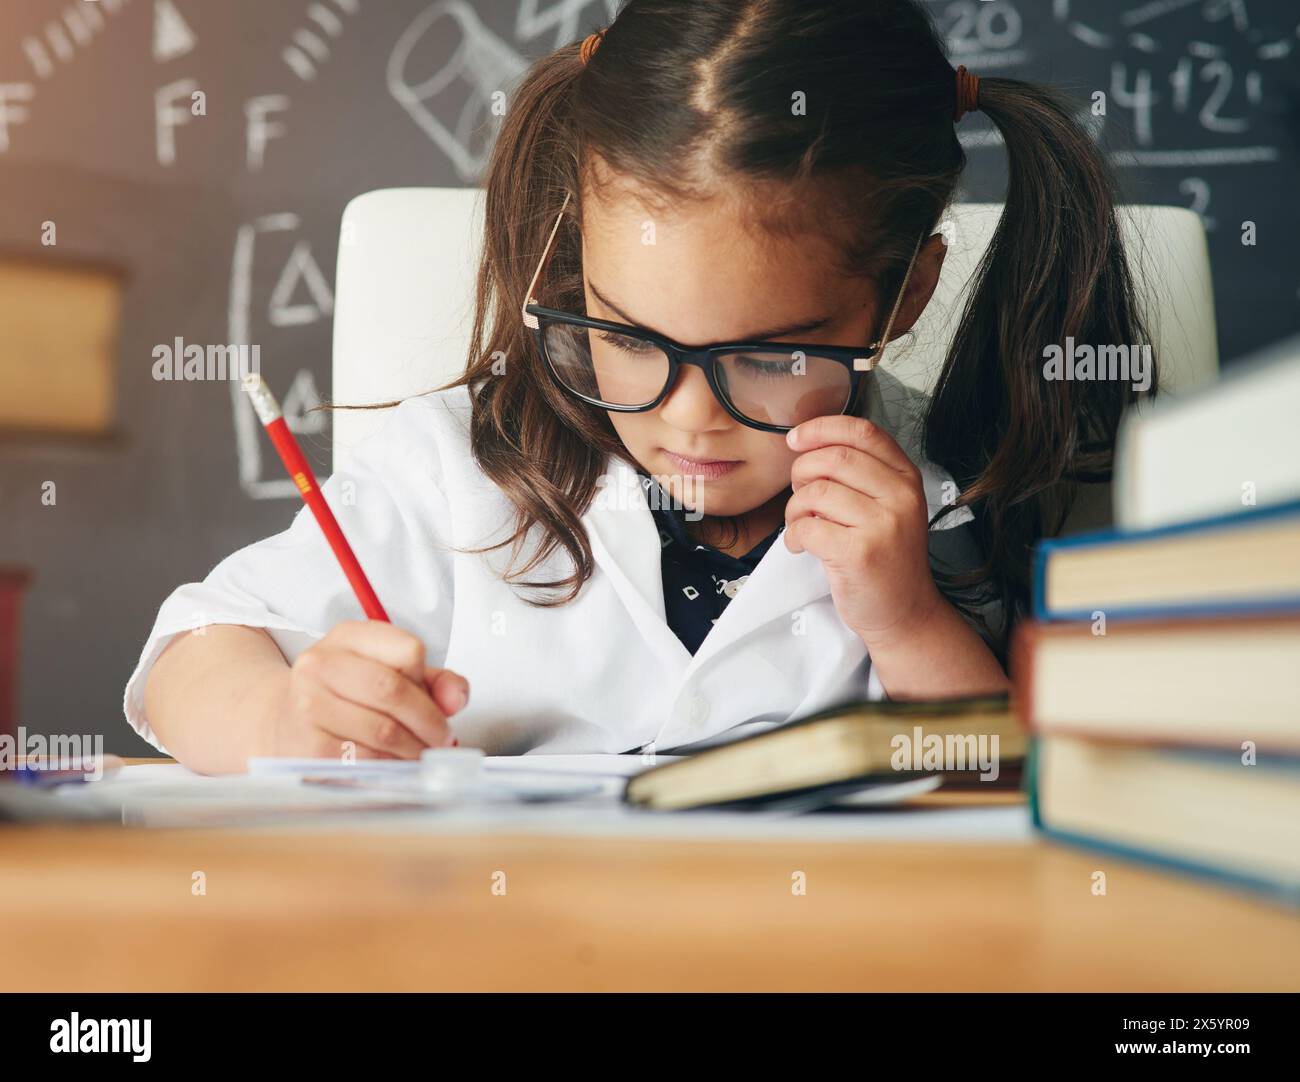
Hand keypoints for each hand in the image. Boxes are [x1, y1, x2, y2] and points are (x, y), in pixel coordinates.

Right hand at [264, 620, 468, 759]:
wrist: (284, 722)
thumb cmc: (347, 696)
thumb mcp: (390, 673)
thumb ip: (435, 681)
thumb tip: (456, 698)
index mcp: (348, 636)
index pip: (408, 649)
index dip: (429, 681)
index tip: (439, 702)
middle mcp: (321, 663)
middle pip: (393, 690)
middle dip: (429, 721)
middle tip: (442, 738)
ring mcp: (309, 704)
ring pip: (383, 730)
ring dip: (415, 749)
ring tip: (422, 752)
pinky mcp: (308, 744)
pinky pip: (366, 760)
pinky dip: (392, 766)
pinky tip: (396, 763)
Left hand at [783, 416, 943, 649]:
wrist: (904, 612)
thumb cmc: (886, 558)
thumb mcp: (888, 507)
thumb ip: (860, 475)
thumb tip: (806, 446)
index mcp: (906, 477)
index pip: (863, 432)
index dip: (822, 428)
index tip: (796, 439)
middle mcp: (900, 496)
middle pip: (833, 458)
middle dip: (801, 472)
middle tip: (799, 495)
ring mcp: (882, 524)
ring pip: (815, 493)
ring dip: (794, 508)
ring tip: (800, 524)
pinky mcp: (859, 553)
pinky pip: (807, 526)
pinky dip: (793, 535)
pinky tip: (800, 545)